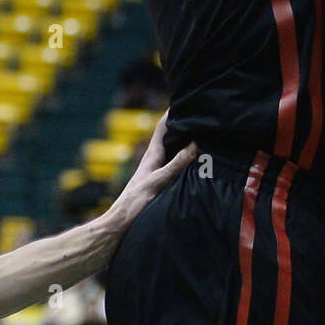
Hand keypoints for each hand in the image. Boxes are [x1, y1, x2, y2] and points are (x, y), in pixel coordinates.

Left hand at [106, 112, 196, 231]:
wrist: (120, 225)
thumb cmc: (135, 203)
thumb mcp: (158, 181)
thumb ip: (177, 163)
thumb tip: (195, 143)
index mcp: (152, 155)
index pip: (163, 126)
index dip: (173, 112)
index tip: (186, 99)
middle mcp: (155, 160)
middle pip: (171, 137)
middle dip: (184, 126)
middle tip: (202, 117)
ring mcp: (157, 172)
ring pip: (174, 152)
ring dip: (186, 144)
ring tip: (204, 137)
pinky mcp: (160, 184)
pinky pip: (176, 166)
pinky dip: (186, 160)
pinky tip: (197, 165)